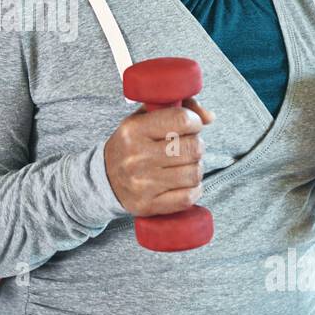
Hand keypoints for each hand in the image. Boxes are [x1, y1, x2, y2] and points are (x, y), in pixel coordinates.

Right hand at [103, 97, 214, 216]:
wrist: (104, 179)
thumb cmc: (131, 145)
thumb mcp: (144, 119)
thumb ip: (177, 109)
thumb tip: (210, 117)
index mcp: (134, 130)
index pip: (181, 120)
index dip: (195, 122)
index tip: (192, 126)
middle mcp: (136, 156)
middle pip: (192, 148)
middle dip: (197, 145)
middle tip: (189, 147)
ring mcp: (142, 183)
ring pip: (194, 173)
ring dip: (196, 168)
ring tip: (186, 165)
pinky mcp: (148, 205)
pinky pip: (187, 198)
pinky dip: (194, 189)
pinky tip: (185, 183)